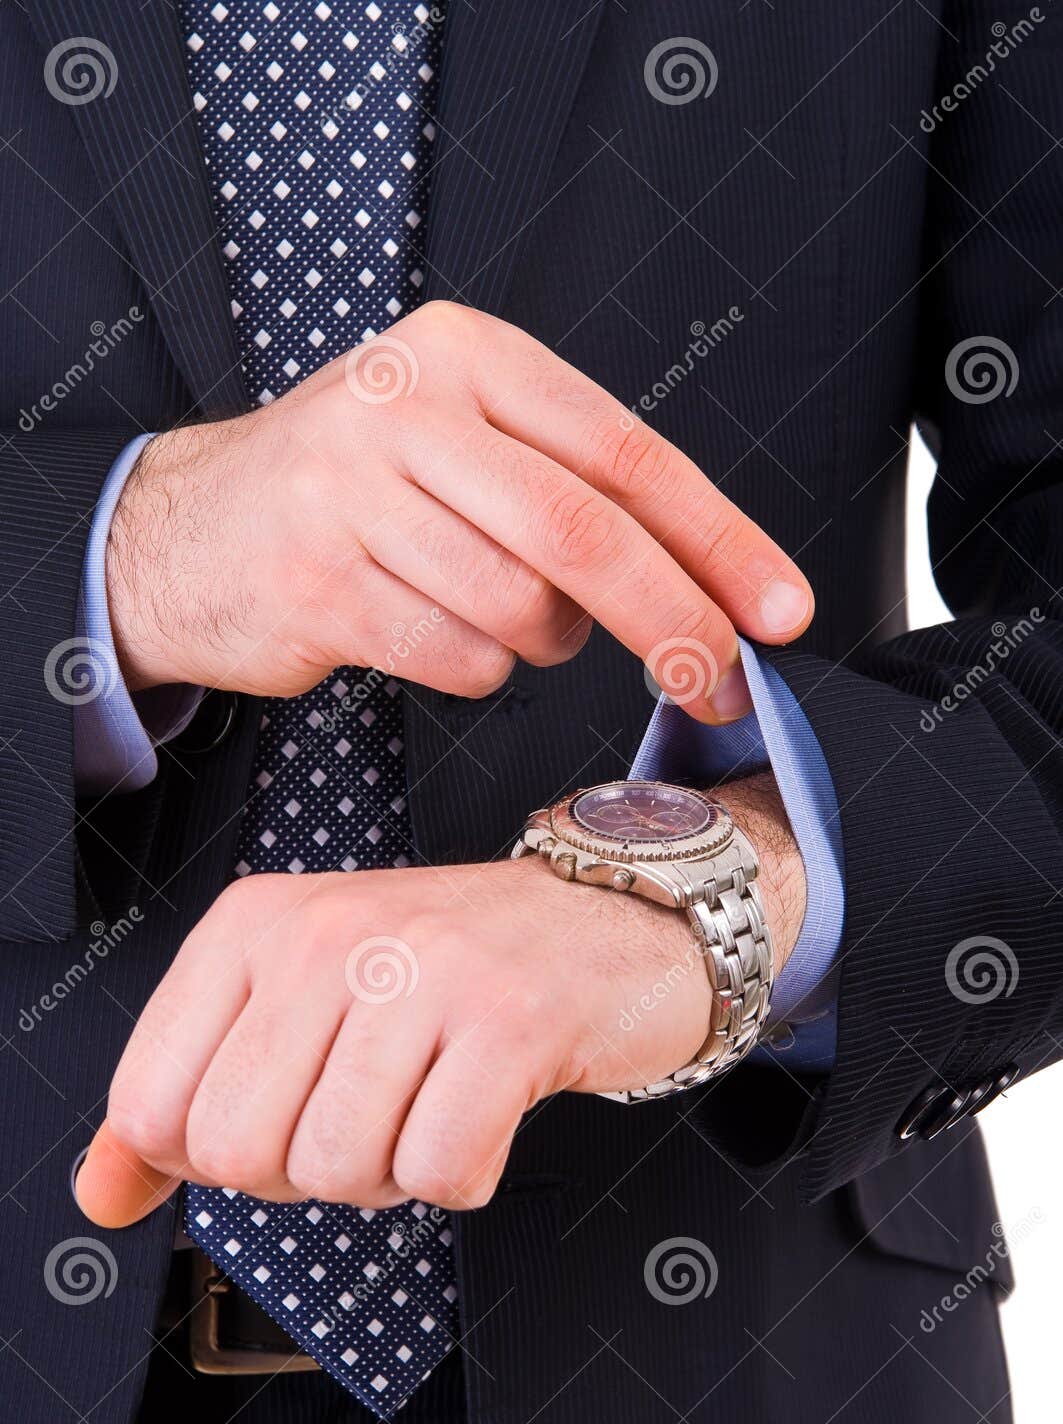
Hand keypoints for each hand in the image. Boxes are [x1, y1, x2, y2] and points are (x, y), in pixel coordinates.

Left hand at [75, 776, 804, 1226]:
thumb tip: (99, 1198)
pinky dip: (464, 1174)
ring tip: (430, 1100)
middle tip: (370, 1107)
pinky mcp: (509, 1019)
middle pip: (239, 1154)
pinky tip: (483, 1111)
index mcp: (253, 925)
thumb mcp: (292, 1009)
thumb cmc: (447, 973)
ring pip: (338, 1171)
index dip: (215, 1152)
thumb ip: (185, 1101)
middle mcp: (326, 934)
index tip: (286, 1109)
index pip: (152, 1106)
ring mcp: (420, 971)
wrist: (611, 919)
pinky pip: (441, 1172)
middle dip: (305, 1171)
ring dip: (391, 1172)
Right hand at [106, 302, 811, 723]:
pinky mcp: (319, 583)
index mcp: (467, 354)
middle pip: (584, 534)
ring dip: (543, 642)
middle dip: (671, 620)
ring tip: (496, 613)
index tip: (779, 612)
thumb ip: (570, 484)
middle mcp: (408, 408)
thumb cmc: (357, 490)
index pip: (627, 451)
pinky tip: (432, 633)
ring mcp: (352, 494)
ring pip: (523, 609)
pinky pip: (459, 658)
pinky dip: (477, 669)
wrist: (189, 528)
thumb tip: (712, 587)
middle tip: (718, 682)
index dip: (718, 540)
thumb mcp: (460, 438)